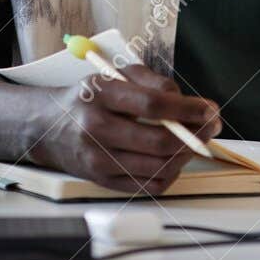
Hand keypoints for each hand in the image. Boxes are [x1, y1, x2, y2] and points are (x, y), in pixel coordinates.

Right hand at [34, 64, 221, 195]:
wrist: (47, 126)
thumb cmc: (89, 97)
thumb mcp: (116, 74)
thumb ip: (153, 82)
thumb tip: (187, 102)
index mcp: (100, 96)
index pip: (153, 105)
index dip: (187, 109)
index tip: (210, 108)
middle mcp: (96, 130)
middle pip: (158, 141)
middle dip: (194, 135)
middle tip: (212, 125)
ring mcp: (98, 160)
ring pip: (157, 167)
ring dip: (186, 154)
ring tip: (196, 140)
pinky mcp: (102, 181)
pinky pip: (147, 185)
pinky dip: (170, 173)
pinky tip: (174, 158)